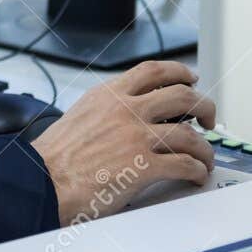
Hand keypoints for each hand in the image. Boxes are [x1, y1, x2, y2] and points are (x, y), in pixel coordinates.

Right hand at [31, 60, 215, 225]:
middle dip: (204, 106)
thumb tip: (130, 114)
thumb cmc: (55, 156)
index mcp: (108, 95)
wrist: (43, 180)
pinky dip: (196, 170)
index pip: (153, 71)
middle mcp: (126, 110)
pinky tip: (195, 175)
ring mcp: (136, 136)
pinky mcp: (143, 165)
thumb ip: (108, 108)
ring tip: (205, 157)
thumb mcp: (80, 114)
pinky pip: (185, 164)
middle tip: (208, 118)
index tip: (190, 78)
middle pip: (182, 95)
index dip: (179, 72)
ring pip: (189, 133)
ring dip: (204, 147)